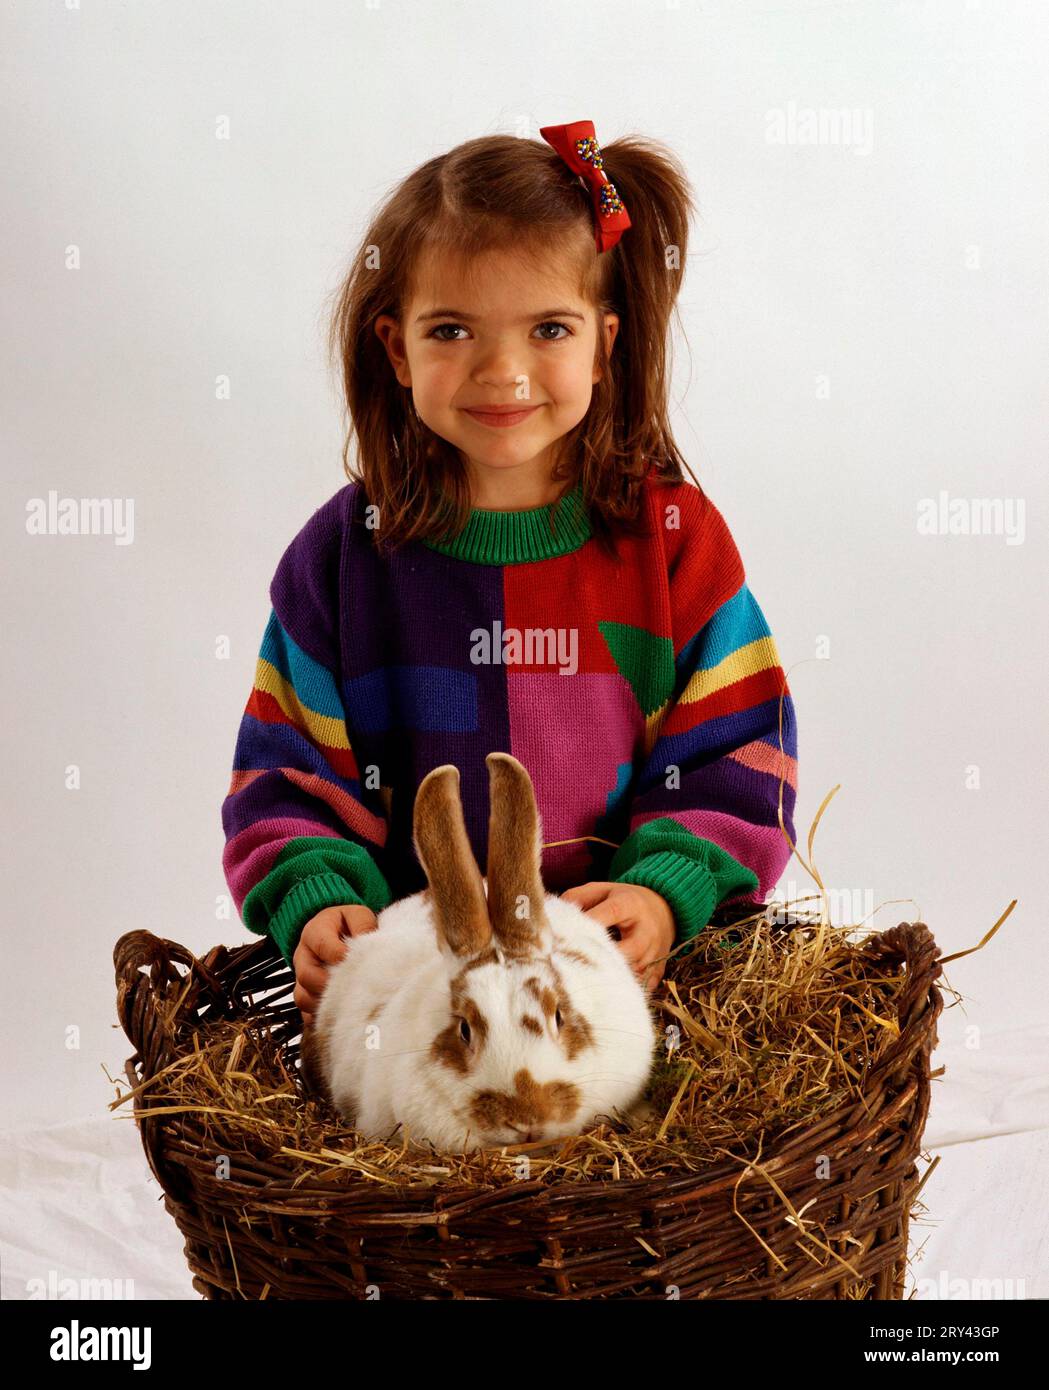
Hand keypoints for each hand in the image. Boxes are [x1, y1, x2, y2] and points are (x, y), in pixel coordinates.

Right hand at [293, 903, 377, 1025]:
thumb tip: (369, 944)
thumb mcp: (358, 915)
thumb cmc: (348, 923)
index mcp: (315, 932)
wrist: (335, 929)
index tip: (358, 963)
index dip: (341, 957)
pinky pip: (305, 1012)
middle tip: (353, 988)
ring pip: (303, 997)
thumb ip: (363, 925)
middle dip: (331, 985)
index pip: (323, 946)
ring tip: (348, 1004)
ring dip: (324, 1004)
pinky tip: (339, 1017)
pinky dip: (320, 1017)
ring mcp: (301, 976)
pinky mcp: (305, 993)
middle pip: (307, 975)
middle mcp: (303, 955)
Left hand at [560, 881, 676, 992]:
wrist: (664, 910)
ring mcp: (654, 953)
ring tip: (584, 979)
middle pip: (625, 950)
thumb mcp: (602, 890)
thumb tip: (554, 914)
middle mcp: (646, 930)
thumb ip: (577, 897)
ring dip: (608, 977)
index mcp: (630, 904)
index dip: (588, 924)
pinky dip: (622, 990)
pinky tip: (604, 990)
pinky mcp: (658, 970)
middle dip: (600, 958)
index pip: (610, 913)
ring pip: (632, 972)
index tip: (564, 935)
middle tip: (574, 964)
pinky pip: (640, 987)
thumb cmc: (623, 901)